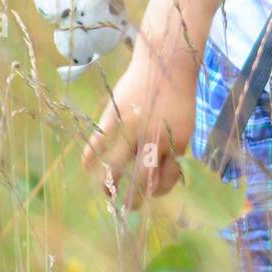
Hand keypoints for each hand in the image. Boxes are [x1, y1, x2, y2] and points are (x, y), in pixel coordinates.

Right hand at [80, 52, 194, 209]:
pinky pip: (97, 144)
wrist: (166, 64)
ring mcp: (131, 129)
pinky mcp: (114, 117)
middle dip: (133, 199)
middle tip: (127, 207)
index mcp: (175, 143)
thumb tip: (160, 176)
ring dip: (108, 185)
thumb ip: (174, 151)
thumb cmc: (177, 98)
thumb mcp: (185, 126)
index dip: (161, 189)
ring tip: (106, 192)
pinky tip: (87, 167)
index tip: (153, 192)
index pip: (166, 178)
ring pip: (115, 167)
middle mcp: (154, 140)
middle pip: (141, 179)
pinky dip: (89, 158)